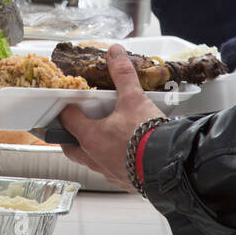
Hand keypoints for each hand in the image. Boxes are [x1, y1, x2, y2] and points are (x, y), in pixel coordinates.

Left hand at [59, 44, 164, 188]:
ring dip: (91, 150)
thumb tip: (115, 53)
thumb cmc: (147, 136)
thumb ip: (122, 74)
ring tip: (102, 137)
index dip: (66, 109)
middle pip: (71, 147)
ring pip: (89, 161)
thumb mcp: (134, 98)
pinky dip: (110, 162)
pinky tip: (122, 154)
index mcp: (90, 137)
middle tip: (77, 124)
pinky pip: (109, 171)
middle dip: (70, 136)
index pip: (66, 120)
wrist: (169, 165)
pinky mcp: (123, 181)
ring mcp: (107, 172)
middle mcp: (94, 158)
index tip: (69, 103)